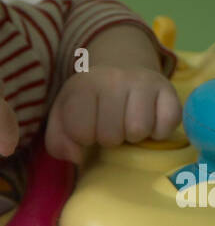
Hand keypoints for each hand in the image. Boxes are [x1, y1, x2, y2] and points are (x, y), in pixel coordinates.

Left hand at [44, 67, 182, 164]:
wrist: (120, 67)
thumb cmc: (89, 102)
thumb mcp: (63, 117)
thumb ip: (57, 142)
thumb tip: (77, 157)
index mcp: (83, 85)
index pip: (81, 131)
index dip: (83, 138)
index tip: (87, 128)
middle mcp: (114, 78)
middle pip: (111, 135)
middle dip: (109, 138)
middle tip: (110, 125)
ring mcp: (144, 81)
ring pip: (139, 130)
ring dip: (133, 135)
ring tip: (127, 123)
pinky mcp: (168, 88)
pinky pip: (167, 123)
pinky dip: (159, 131)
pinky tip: (149, 121)